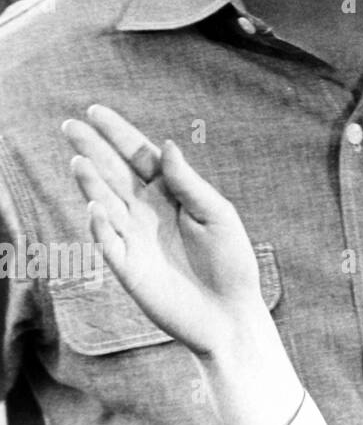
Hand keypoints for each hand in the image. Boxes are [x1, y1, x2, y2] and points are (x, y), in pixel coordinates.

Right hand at [62, 105, 263, 358]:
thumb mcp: (217, 215)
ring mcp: (134, 238)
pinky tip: (96, 206)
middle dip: (93, 150)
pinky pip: (109, 242)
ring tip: (80, 159)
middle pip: (114, 174)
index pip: (139, 157)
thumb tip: (167, 146)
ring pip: (106, 204)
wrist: (230, 313)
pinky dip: (101, 225)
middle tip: (70, 125)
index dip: (119, 135)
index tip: (95, 111)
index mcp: (171, 194)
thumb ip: (190, 183)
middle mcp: (147, 212)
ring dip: (92, 183)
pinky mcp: (128, 268)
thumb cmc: (231, 261)